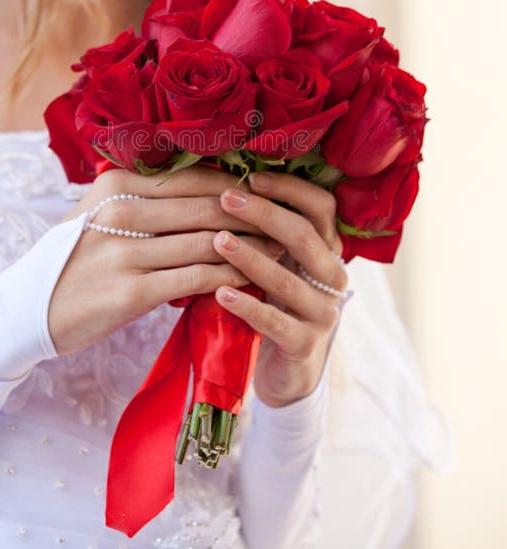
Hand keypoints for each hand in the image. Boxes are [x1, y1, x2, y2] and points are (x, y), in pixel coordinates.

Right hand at [49, 167, 285, 354]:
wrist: (32, 307)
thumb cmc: (76, 256)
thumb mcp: (100, 211)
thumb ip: (147, 195)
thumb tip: (210, 185)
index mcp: (117, 184)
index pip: (192, 176)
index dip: (236, 184)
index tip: (269, 191)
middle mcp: (121, 210)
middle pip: (205, 206)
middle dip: (252, 213)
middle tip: (285, 219)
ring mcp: (124, 250)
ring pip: (207, 241)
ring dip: (251, 245)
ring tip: (279, 248)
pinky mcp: (131, 291)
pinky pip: (196, 278)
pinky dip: (229, 277)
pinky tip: (251, 279)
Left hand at [212, 171, 348, 407]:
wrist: (286, 371)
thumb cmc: (274, 304)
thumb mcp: (277, 264)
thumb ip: (264, 232)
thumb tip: (226, 183)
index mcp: (327, 250)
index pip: (322, 207)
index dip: (290, 189)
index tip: (252, 177)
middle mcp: (332, 277)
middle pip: (304, 236)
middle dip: (263, 214)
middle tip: (226, 199)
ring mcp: (322, 313)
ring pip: (287, 279)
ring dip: (250, 257)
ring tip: (218, 241)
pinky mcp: (304, 345)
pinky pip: (275, 322)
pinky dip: (247, 305)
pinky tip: (220, 293)